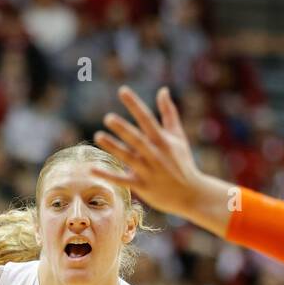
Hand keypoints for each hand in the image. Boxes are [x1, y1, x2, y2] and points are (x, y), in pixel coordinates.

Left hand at [91, 85, 232, 234]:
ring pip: (128, 158)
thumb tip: (163, 90)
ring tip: (98, 136)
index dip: (135, 105)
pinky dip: (108, 175)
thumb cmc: (183, 162)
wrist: (192, 194)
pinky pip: (122, 180)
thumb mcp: (178, 136)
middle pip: (137, 139)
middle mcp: (155, 154)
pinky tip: (92, 169)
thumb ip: (169, 113)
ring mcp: (148, 171)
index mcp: (163, 140)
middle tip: (108, 118)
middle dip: (123, 129)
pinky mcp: (142, 186)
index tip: (122, 90)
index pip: (147, 119)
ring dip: (114, 147)